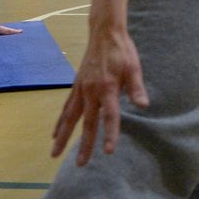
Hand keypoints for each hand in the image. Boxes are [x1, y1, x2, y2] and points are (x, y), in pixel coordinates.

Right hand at [51, 27, 149, 165]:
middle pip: (87, 122)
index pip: (109, 116)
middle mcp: (90, 91)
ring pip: (69, 118)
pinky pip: (66, 107)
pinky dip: (60, 122)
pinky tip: (55, 133)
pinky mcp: (75, 86)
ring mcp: (80, 89)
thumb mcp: (134, 68)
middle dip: (84, 144)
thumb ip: (136, 88)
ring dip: (63, 137)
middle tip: (80, 165)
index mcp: (107, 88)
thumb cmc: (122, 52)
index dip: (110, 134)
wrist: (104, 34)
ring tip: (54, 154)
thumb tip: (144, 105)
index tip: (108, 152)